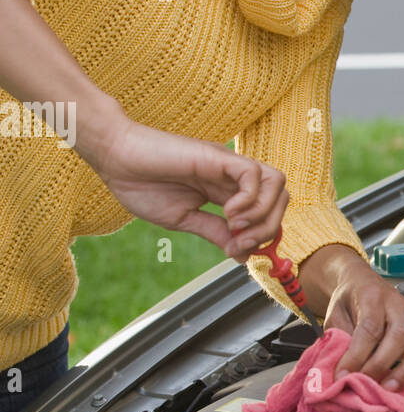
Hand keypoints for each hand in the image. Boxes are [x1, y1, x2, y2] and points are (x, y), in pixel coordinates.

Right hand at [88, 117, 288, 258]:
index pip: (267, 211)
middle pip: (280, 198)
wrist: (116, 160)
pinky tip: (227, 212)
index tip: (239, 252)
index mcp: (226, 192)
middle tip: (241, 243)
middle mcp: (233, 177)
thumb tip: (242, 254)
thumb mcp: (183, 219)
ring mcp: (227, 165)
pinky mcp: (217, 157)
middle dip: (269, 227)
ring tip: (235, 226)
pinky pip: (253, 175)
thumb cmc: (141, 185)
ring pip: (276, 183)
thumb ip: (215, 232)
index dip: (263, 236)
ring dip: (263, 213)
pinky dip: (249, 199)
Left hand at [322, 259, 403, 391]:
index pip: (370, 328)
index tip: (343, 376)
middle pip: (399, 335)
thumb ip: (338, 338)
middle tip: (366, 383)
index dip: (356, 355)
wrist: (360, 282)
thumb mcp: (334, 315)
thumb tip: (340, 369)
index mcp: (372, 297)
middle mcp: (397, 305)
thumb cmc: (347, 301)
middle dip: (382, 364)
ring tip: (392, 388)